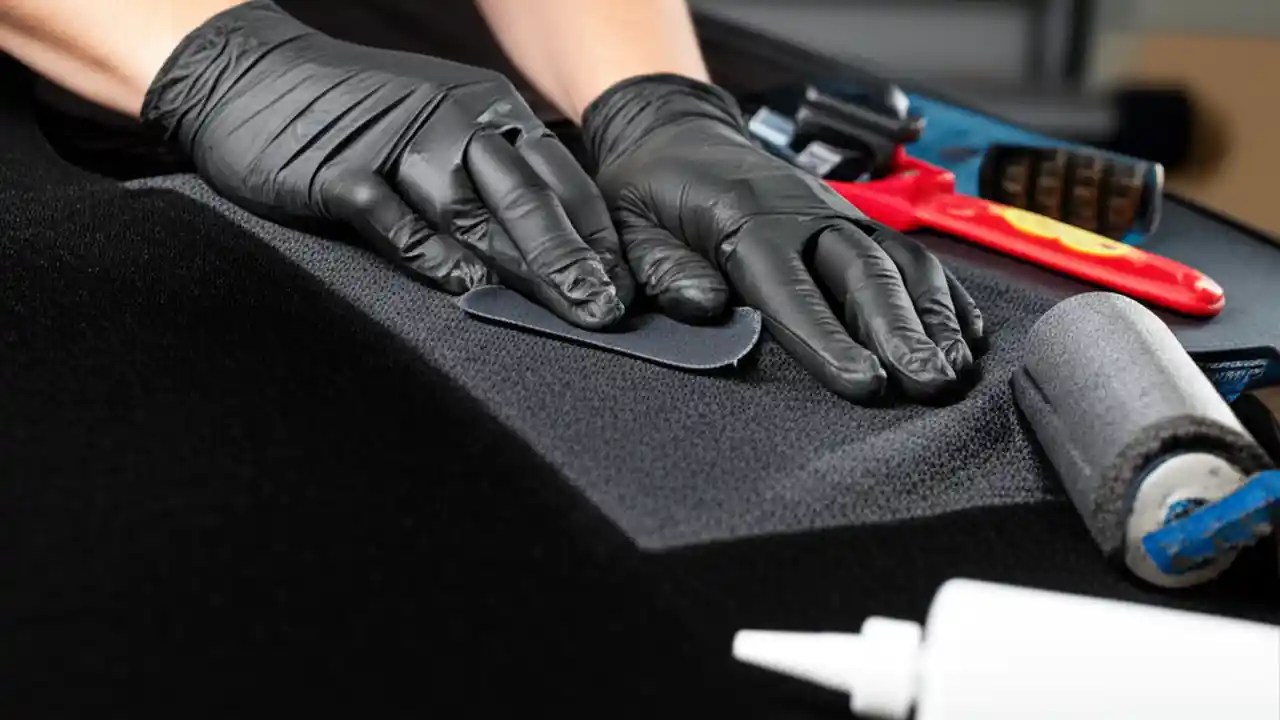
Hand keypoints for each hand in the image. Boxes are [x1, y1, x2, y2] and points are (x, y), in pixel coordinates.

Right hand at [142, 0, 630, 327]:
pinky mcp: (342, 170)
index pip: (560, 178)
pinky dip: (436, 259)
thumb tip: (554, 251)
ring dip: (523, 266)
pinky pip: (398, 222)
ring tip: (565, 311)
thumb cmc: (358, 117)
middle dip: (572, 258)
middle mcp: (453, 120)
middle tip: (607, 310)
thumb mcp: (439, 131)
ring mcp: (397, 143)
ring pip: (473, 212)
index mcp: (487, 110)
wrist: (251, 78)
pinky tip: (471, 292)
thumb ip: (490, 184)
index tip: (624, 288)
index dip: (595, 236)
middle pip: (527, 197)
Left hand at [584, 75, 983, 402]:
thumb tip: (706, 310)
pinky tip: (964, 332)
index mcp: (742, 216)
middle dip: (903, 333)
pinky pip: (909, 252)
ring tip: (955, 370)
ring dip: (932, 317)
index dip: (830, 340)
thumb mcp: (629, 227)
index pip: (791, 288)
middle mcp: (802, 211)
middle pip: (864, 273)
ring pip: (899, 262)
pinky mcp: (853, 217)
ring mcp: (835, 211)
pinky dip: (942, 293)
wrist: (674, 132)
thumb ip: (665, 270)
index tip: (865, 384)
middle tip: (930, 385)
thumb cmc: (650, 188)